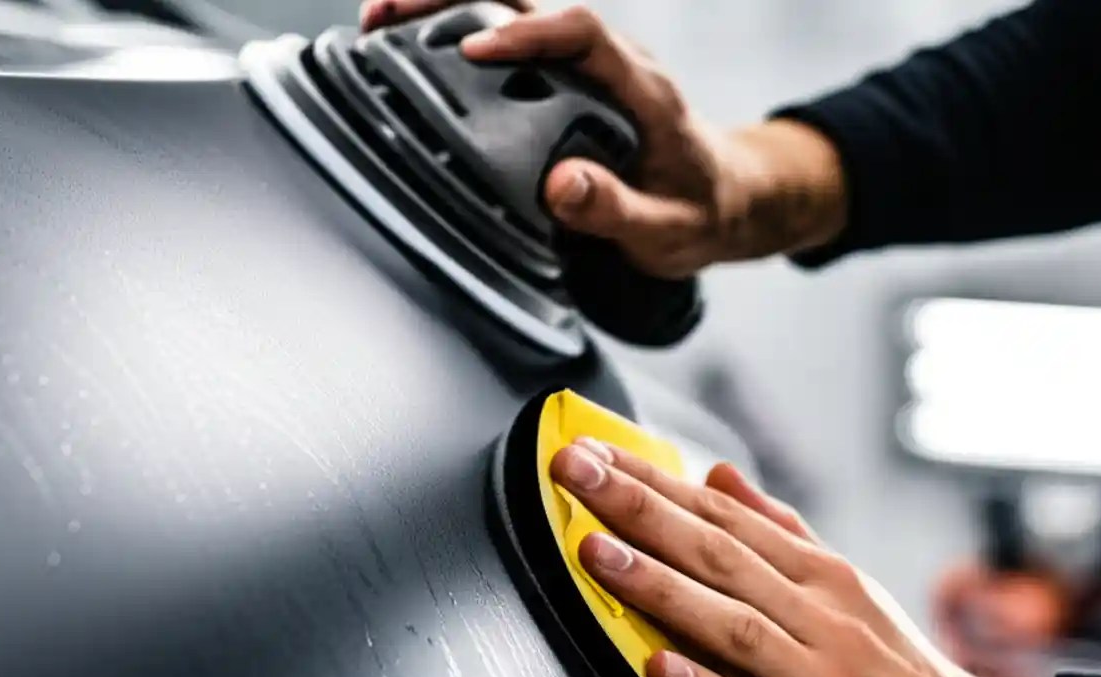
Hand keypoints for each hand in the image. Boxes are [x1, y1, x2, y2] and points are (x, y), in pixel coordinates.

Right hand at [361, 2, 848, 277]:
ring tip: (377, 22)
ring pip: (510, 8)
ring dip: (444, 4)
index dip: (527, 34)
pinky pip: (506, 36)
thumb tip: (560, 184)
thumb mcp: (667, 230)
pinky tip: (407, 46)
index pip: (583, 34)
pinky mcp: (563, 77)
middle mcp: (611, 62)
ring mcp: (584, 65)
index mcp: (643, 90)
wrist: (723, 196)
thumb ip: (617, 210)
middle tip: (387, 14)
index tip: (473, 53)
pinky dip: (453, 31)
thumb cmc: (698, 211)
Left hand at [549, 438, 1055, 676]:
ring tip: (597, 552)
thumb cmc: (894, 657)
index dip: (655, 481)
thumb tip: (716, 472)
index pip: (724, 515)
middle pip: (719, 554)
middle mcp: (820, 617)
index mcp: (820, 574)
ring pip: (733, 625)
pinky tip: (661, 666)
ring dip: (661, 587)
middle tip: (577, 473)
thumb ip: (778, 530)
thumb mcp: (845, 583)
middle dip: (641, 509)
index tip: (596, 453)